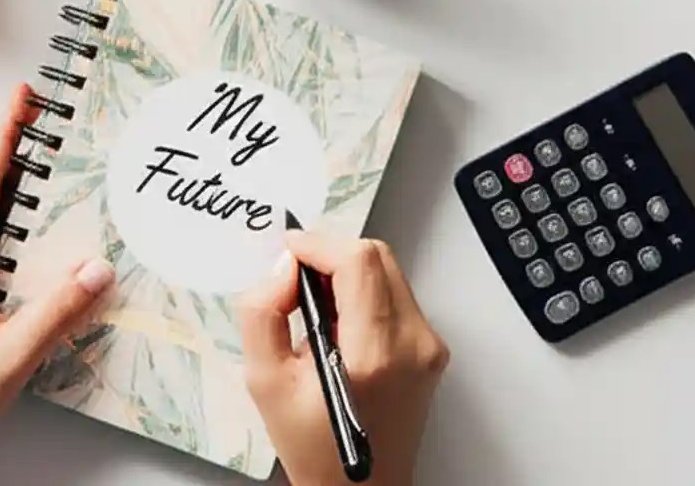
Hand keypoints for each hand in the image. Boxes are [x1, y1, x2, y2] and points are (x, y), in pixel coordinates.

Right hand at [239, 234, 448, 485]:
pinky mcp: (431, 348)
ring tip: (314, 310)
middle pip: (376, 256)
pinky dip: (362, 294)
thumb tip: (282, 268)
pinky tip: (338, 326)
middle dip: (329, 255)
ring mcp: (428, 346)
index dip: (316, 244)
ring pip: (387, 271)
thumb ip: (263, 312)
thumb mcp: (264, 381)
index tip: (288, 250)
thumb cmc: (316, 448)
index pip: (357, 262)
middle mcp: (413, 344)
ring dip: (346, 274)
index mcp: (373, 355)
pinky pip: (396, 295)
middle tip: (296, 279)